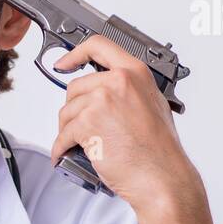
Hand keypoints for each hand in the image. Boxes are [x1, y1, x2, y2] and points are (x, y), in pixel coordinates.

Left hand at [50, 34, 195, 211]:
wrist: (161, 176)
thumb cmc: (159, 150)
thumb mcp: (152, 104)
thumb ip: (129, 90)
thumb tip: (106, 89)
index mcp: (135, 73)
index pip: (99, 46)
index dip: (76, 54)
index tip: (64, 63)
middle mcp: (117, 82)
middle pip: (75, 87)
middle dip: (74, 109)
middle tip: (82, 127)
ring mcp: (101, 101)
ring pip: (67, 112)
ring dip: (68, 130)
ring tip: (81, 144)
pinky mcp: (87, 123)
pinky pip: (63, 134)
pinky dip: (61, 148)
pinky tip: (66, 154)